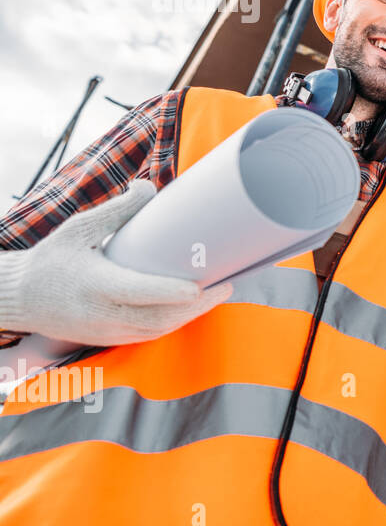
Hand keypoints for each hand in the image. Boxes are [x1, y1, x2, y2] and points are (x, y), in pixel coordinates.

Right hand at [1, 179, 232, 346]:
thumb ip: (117, 211)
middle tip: (225, 286)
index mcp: (95, 285)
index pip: (139, 294)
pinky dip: (172, 324)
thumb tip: (148, 186)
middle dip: (196, 307)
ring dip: (189, 316)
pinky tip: (191, 309)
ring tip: (217, 294)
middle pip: (158, 318)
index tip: (201, 285)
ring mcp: (106, 331)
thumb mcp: (78, 229)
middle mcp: (102, 313)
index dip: (172, 293)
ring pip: (157, 331)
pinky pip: (147, 336)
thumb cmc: (51, 258)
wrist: (18, 298)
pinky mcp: (108, 339)